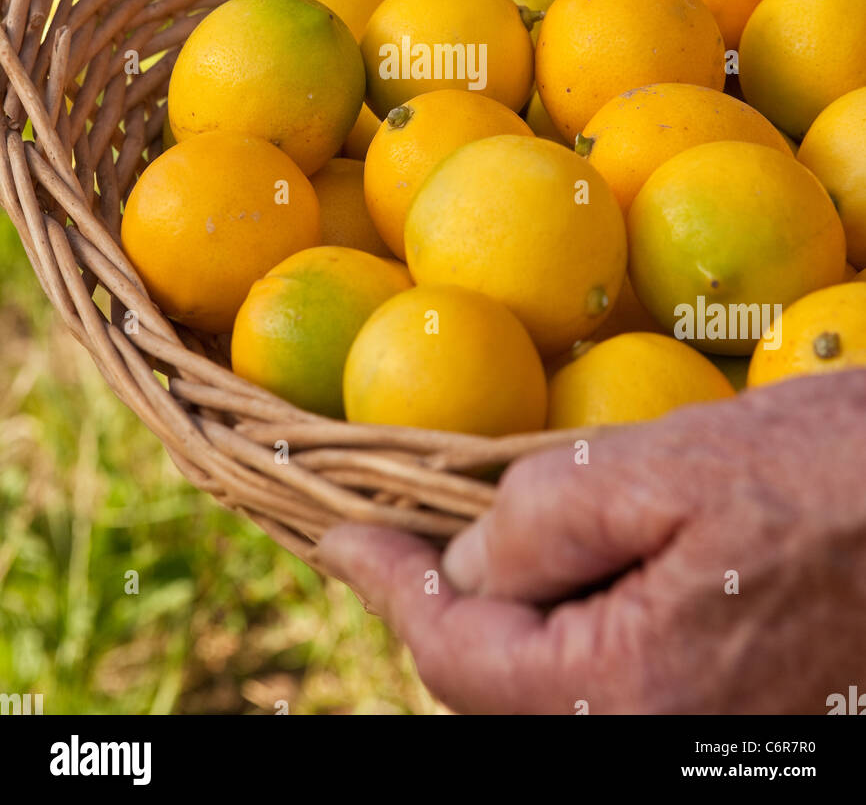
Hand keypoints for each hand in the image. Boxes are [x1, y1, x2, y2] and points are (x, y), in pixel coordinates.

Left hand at [319, 372, 865, 713]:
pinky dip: (560, 633)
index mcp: (634, 689)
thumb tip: (465, 563)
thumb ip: (543, 521)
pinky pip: (609, 685)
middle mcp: (663, 735)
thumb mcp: (664, 466)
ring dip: (496, 625)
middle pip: (497, 689)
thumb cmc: (825, 470)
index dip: (387, 587)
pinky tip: (558, 572)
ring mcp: (703, 731)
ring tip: (464, 549)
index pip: (460, 655)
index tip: (337, 536)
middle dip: (434, 612)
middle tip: (390, 538)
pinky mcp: (732, 710)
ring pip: (550, 693)